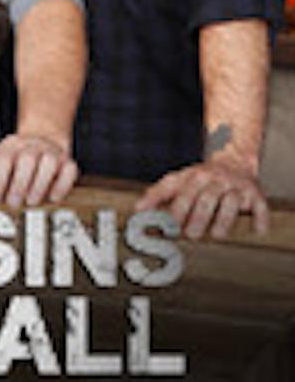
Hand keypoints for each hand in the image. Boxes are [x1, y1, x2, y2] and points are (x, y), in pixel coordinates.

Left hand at [0, 134, 78, 207]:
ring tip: (31, 201)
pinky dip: (62, 185)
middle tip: (13, 203)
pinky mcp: (67, 163)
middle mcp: (32, 147)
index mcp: (11, 147)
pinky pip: (70, 170)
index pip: (3, 159)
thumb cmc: (14, 159)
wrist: (43, 138)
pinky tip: (52, 198)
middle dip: (18, 185)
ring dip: (39, 185)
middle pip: (26, 159)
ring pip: (49, 162)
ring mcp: (51, 153)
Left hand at [134, 158, 269, 239]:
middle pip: (203, 197)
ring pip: (229, 201)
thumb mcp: (179, 180)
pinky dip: (259, 218)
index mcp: (192, 176)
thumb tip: (137, 211)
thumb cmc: (201, 179)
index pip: (177, 189)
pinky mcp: (254, 193)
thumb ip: (158, 195)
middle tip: (188, 235)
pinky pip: (259, 206)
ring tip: (215, 236)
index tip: (159, 222)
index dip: (168, 205)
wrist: (234, 158)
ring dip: (222, 220)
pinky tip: (256, 231)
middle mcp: (213, 178)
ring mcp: (234, 185)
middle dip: (196, 216)